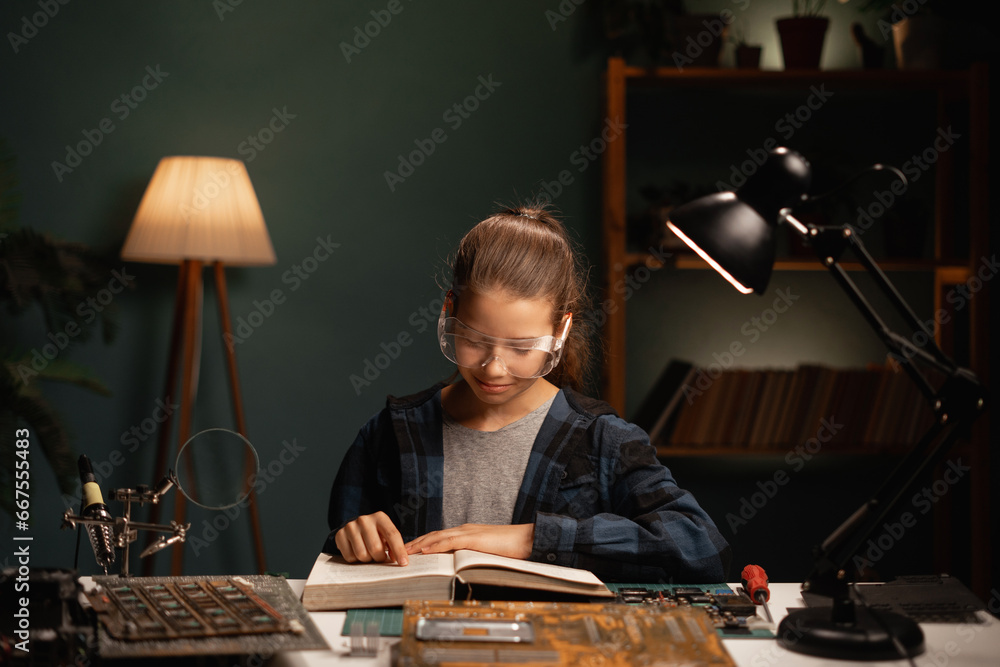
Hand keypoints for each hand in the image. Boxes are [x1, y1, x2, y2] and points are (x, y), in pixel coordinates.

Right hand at [334, 511, 408, 565]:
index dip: (399, 550)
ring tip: (369, 555)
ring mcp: (350, 526)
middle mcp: (364, 520)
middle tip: (380, 558)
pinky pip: (350, 557)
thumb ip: (395, 546)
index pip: (392, 535)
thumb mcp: (387, 536)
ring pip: (362, 554)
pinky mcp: (339, 535)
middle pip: (375, 548)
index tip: (404, 563)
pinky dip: (356, 560)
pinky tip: (358, 553)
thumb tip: (400, 560)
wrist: (355, 528)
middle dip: (380, 558)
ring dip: (368, 560)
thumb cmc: (376, 534)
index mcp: (380, 517)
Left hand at [405, 523, 533, 559]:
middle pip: (433, 535)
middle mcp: (465, 530)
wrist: (529, 539)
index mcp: (468, 533)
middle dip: (415, 543)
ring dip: (419, 544)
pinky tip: (424, 550)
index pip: (440, 538)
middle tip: (398, 550)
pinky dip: (434, 545)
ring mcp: (468, 532)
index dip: (424, 543)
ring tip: (404, 551)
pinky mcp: (474, 538)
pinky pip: (449, 541)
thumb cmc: (513, 548)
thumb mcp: (488, 553)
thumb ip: (474, 556)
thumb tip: (462, 567)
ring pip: (437, 537)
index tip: (410, 550)